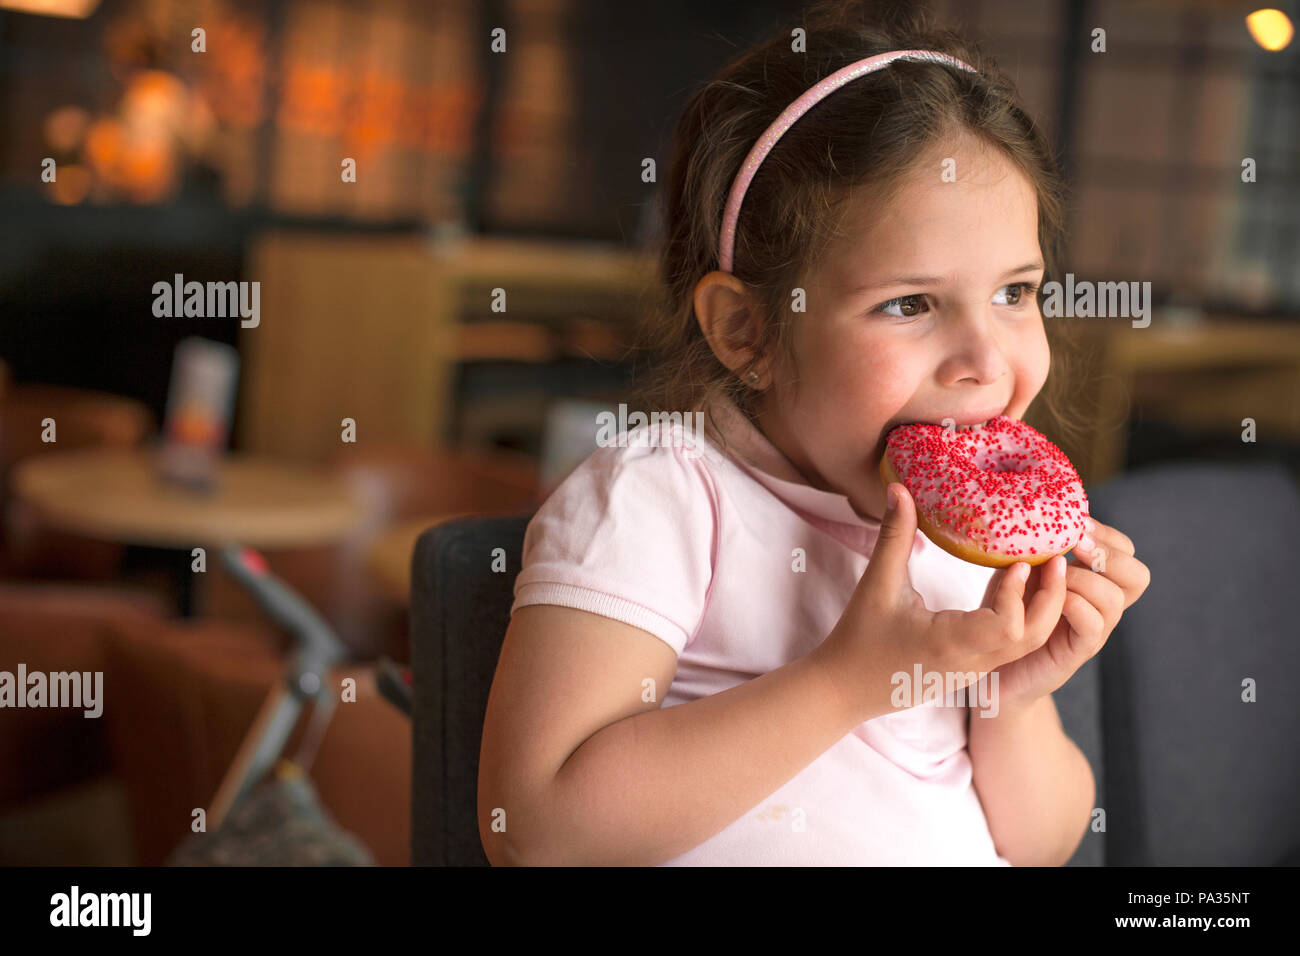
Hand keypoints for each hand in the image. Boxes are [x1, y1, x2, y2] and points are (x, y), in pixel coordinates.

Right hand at [817, 482, 1066, 721]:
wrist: (845, 689)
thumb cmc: (859, 639)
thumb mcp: (876, 585)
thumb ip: (893, 536)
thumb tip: (899, 488)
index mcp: (949, 644)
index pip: (1009, 627)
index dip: (1020, 594)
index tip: (1020, 562)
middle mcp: (970, 663)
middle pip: (1033, 638)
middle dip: (1051, 598)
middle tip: (1055, 558)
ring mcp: (974, 671)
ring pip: (1027, 646)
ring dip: (1042, 609)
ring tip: (1042, 570)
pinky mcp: (971, 671)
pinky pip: (1012, 648)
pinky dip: (1025, 619)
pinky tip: (1017, 590)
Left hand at [981, 516, 1150, 715]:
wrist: (991, 670)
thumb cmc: (1004, 615)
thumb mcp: (1016, 571)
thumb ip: (1031, 548)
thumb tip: (1034, 515)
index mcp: (1092, 581)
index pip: (1126, 551)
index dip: (1107, 534)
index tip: (1077, 521)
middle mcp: (1100, 606)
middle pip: (1138, 575)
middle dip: (1109, 553)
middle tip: (1076, 544)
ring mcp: (1093, 631)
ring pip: (1115, 598)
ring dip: (1084, 577)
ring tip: (1055, 573)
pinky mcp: (1076, 653)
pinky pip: (1093, 625)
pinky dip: (1074, 604)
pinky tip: (1052, 598)